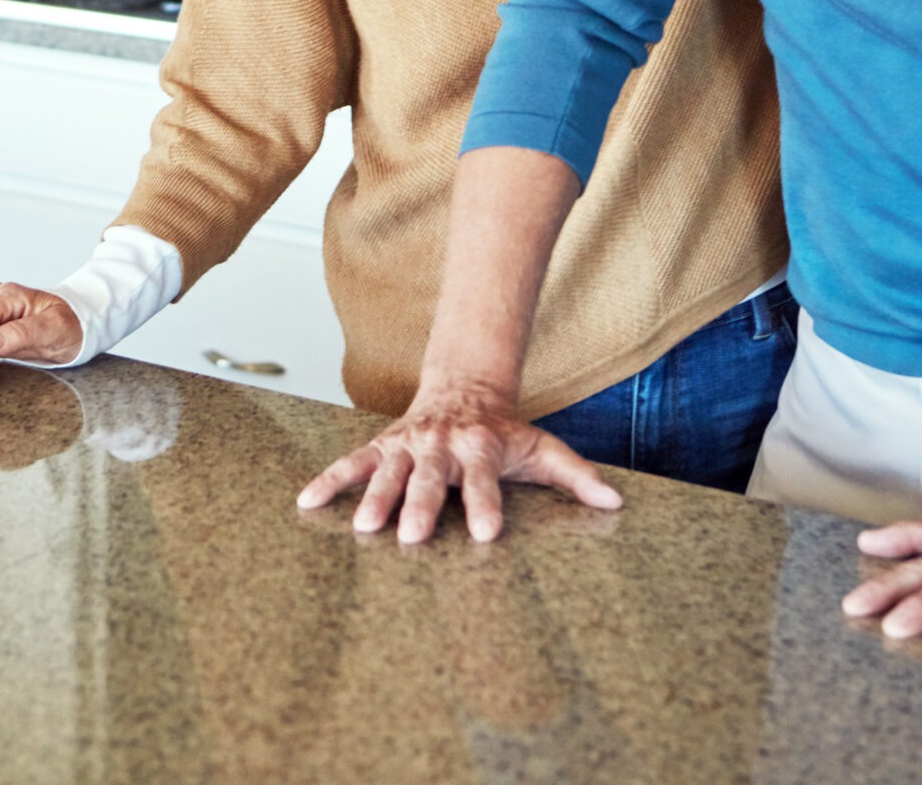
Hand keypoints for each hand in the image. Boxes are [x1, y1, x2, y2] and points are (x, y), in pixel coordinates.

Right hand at [295, 378, 622, 543]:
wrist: (463, 387)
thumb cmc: (504, 430)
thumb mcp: (543, 448)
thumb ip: (576, 476)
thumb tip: (615, 503)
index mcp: (481, 447)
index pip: (485, 480)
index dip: (485, 504)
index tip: (485, 533)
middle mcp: (442, 445)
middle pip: (431, 478)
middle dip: (421, 505)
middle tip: (413, 535)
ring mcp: (408, 444)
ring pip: (389, 470)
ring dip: (376, 497)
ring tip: (363, 525)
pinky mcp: (382, 446)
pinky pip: (351, 463)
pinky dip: (329, 480)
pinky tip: (306, 501)